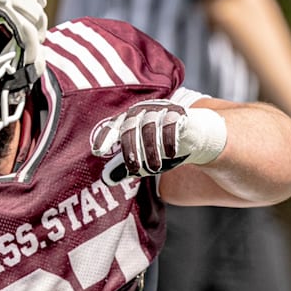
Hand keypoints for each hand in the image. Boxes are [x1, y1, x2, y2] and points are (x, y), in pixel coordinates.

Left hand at [89, 100, 225, 181]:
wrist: (191, 133)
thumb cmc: (159, 145)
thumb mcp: (141, 156)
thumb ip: (123, 166)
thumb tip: (106, 180)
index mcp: (128, 119)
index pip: (113, 125)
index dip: (105, 137)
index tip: (98, 152)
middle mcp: (142, 111)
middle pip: (130, 126)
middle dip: (130, 149)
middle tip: (134, 170)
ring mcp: (159, 110)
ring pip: (150, 127)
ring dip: (151, 150)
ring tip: (154, 168)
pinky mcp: (177, 113)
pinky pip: (171, 124)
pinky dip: (169, 140)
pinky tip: (171, 155)